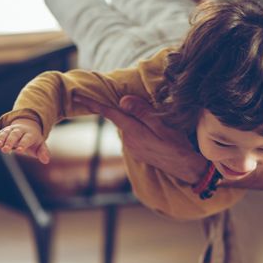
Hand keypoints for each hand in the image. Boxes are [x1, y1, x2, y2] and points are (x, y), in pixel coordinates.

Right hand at [0, 119, 50, 163]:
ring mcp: (11, 130)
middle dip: (9, 142)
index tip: (20, 150)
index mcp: (30, 134)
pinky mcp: (4, 131)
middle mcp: (20, 130)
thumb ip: (43, 152)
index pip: (26, 139)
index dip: (23, 144)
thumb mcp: (40, 145)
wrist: (27, 126)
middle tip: (5, 150)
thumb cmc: (34, 140)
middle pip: (14, 135)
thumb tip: (46, 161)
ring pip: (5, 133)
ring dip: (1, 138)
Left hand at [73, 93, 205, 183]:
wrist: (186, 168)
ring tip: (150, 118)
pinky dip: (137, 125)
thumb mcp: (162, 125)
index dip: (92, 102)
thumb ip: (142, 112)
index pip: (109, 113)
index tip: (76, 94)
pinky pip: (133, 131)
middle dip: (116, 107)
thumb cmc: (177, 145)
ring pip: (127, 124)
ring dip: (132, 117)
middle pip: (118, 116)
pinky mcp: (137, 149)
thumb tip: (123, 100)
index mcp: (133, 131)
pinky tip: (151, 127)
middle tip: (122, 100)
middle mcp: (128, 139)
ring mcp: (132, 146)